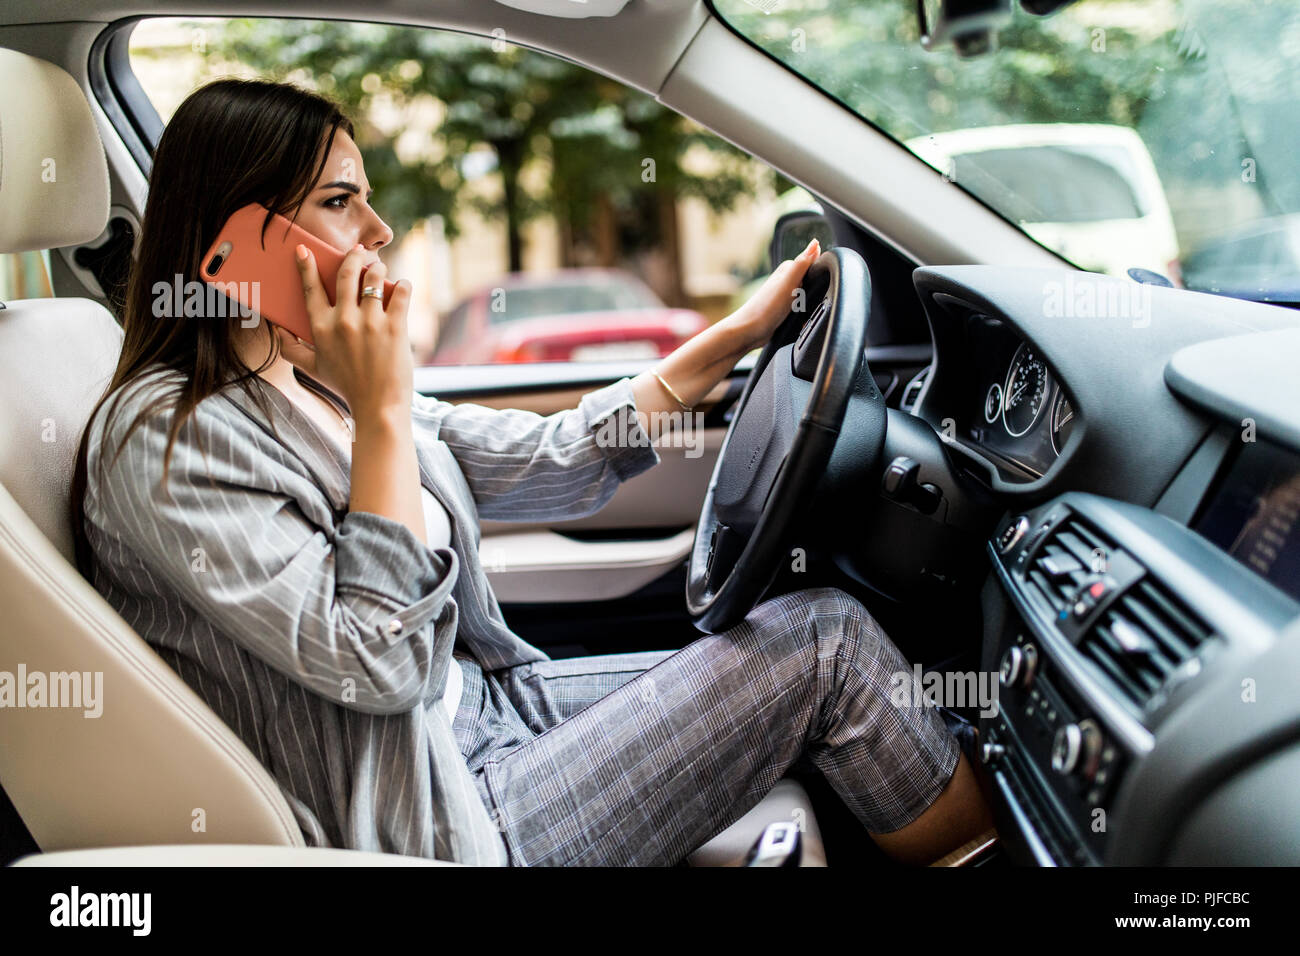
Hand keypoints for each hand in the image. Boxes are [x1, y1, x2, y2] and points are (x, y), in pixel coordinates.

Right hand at [293, 242, 414, 420]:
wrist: (377, 406)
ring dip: (377, 267)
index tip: (304, 250)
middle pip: (346, 274)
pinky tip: (402, 285)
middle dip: (352, 257)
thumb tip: (277, 331)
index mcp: (321, 328)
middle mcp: (343, 321)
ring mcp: (370, 323)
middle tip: (358, 252)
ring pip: (373, 278)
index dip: (307, 265)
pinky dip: (403, 285)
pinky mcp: (395, 327)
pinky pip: (400, 294)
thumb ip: (291, 349)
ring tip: (379, 267)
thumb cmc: (346, 386)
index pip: (311, 288)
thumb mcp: (313, 368)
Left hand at [720, 238, 820, 352]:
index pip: (813, 265)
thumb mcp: (788, 282)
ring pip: (809, 299)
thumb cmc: (765, 308)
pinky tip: (798, 322)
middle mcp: (786, 281)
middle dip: (815, 294)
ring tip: (798, 314)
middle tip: (802, 304)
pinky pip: (802, 312)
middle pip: (813, 284)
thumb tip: (815, 242)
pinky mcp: (785, 311)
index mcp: (788, 270)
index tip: (809, 289)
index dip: (817, 276)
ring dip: (809, 307)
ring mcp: (785, 296)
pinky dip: (803, 318)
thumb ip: (802, 263)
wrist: (749, 332)